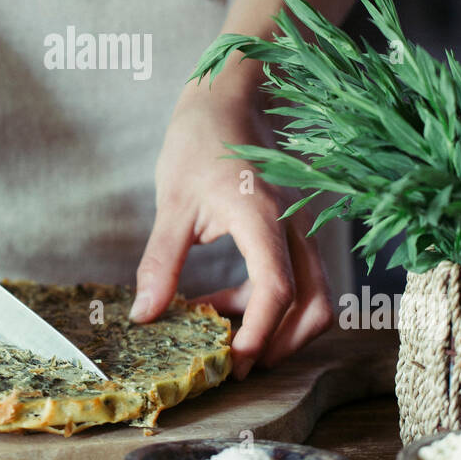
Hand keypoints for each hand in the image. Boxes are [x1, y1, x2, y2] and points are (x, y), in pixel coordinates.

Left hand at [131, 76, 334, 377]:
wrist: (228, 97)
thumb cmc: (199, 140)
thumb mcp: (172, 202)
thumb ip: (161, 261)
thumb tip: (145, 315)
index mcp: (263, 216)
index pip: (277, 291)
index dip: (258, 335)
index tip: (229, 362)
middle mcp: (294, 225)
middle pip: (315, 304)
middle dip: (282, 343)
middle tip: (235, 362)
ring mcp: (301, 227)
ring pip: (314, 295)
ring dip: (277, 325)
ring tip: (221, 329)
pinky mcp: (296, 229)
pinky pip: (299, 277)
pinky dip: (270, 302)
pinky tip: (224, 300)